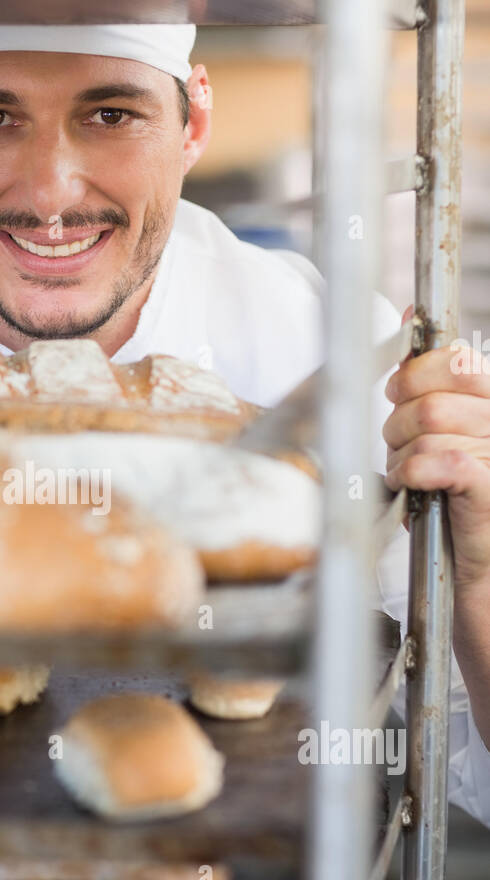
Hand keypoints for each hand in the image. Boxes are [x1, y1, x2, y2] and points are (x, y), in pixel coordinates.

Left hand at [384, 306, 489, 588]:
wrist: (480, 564)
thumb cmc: (457, 494)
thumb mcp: (442, 427)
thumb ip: (430, 376)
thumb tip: (411, 315)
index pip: (457, 360)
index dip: (414, 374)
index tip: (398, 393)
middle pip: (431, 396)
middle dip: (397, 420)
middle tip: (397, 440)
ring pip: (425, 429)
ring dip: (400, 453)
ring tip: (406, 470)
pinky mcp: (488, 488)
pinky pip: (433, 462)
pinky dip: (408, 473)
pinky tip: (411, 486)